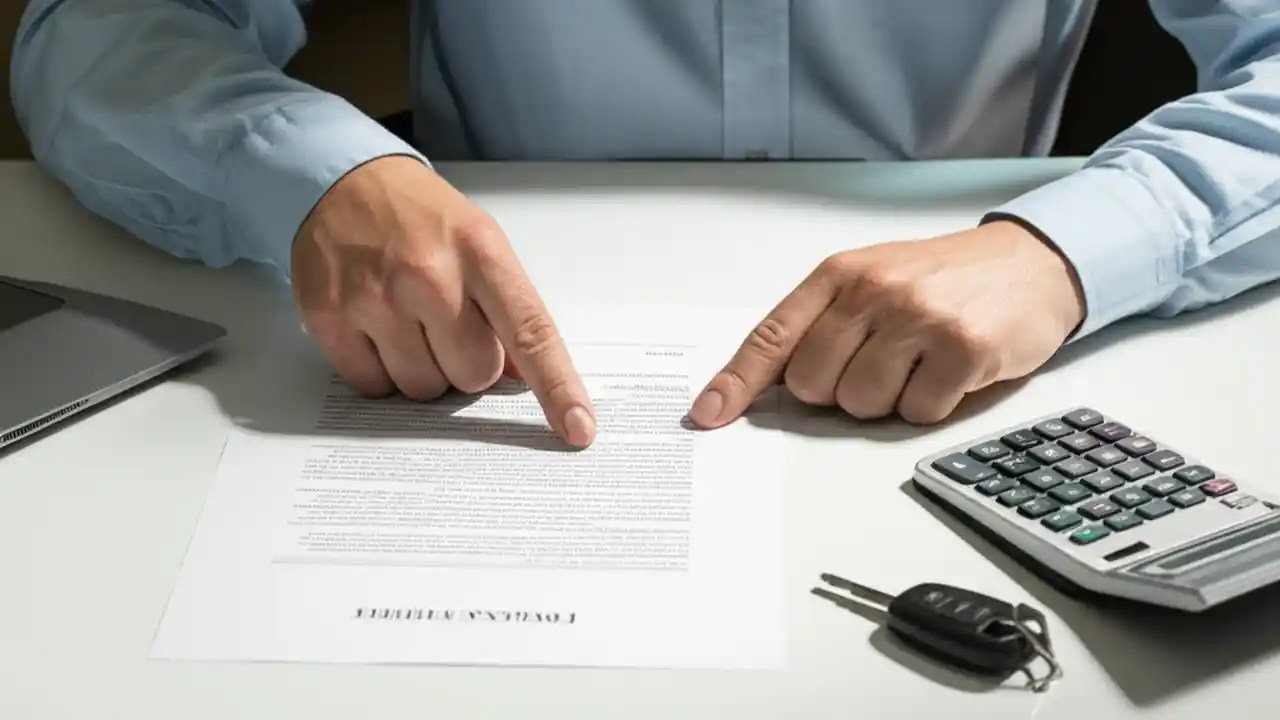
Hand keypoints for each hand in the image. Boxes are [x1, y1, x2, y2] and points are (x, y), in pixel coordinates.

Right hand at [291, 156, 594, 446]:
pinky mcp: (329, 316)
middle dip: (467, 363)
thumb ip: (508, 310)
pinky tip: (375, 328)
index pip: (531, 333)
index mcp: (481, 253)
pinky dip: (380, 370)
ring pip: (423, 389)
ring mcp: (374, 297)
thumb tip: (526, 378)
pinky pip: (373, 386)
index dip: (558, 388)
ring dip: (423, 369)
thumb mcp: (480, 245)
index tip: (577, 428)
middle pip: (474, 376)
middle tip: (447, 324)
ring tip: (407, 320)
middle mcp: (428, 275)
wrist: (343, 180)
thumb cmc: (422, 218)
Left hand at [688, 221, 1085, 426]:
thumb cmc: (941, 280)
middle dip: (839, 390)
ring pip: (861, 404)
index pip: (772, 337)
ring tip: (919, 362)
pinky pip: (916, 413)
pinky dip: (930, 404)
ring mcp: (918, 318)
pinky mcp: (962, 349)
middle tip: (880, 363)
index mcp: (839, 276)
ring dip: (888, 399)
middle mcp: (873, 291)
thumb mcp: (872, 282)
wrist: (1029, 263)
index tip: (709, 416)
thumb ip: (822, 325)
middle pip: (813, 385)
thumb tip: (769, 387)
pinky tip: (950, 371)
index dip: (737, 383)